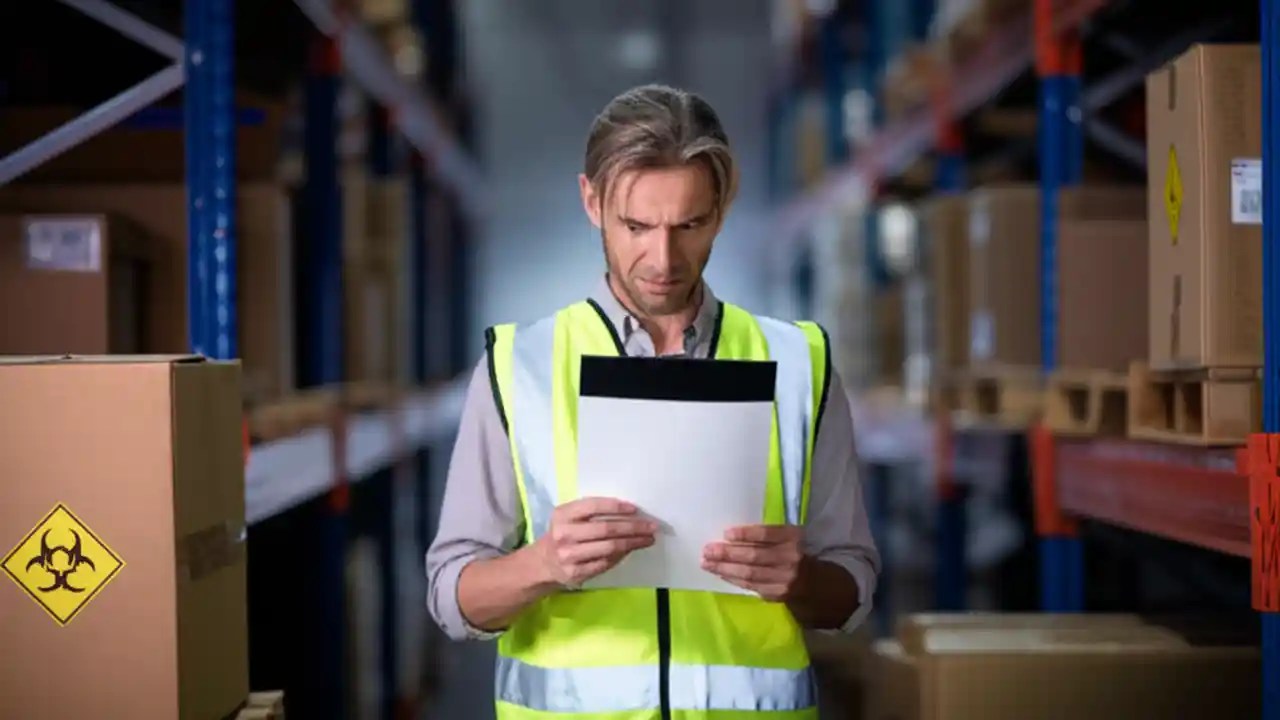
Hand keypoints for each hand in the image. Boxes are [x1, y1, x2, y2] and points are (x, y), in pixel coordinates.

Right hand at [531, 497, 656, 589]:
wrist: (543, 564)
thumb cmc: (563, 535)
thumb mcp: (568, 518)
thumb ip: (590, 513)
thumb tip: (628, 513)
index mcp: (562, 515)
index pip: (593, 506)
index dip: (616, 507)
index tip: (635, 509)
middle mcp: (564, 534)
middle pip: (605, 529)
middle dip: (633, 527)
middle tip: (651, 526)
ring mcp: (570, 556)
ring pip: (609, 548)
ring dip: (633, 543)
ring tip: (648, 539)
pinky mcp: (577, 573)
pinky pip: (606, 563)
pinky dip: (622, 555)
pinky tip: (631, 550)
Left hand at [701, 525, 804, 601]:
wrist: (815, 581)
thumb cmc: (795, 552)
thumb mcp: (788, 537)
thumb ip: (767, 535)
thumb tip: (731, 536)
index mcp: (793, 538)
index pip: (766, 534)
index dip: (745, 534)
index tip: (726, 533)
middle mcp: (790, 559)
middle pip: (754, 556)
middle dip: (727, 554)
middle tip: (707, 550)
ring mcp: (784, 579)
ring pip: (750, 574)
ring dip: (725, 568)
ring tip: (707, 563)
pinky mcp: (777, 594)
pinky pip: (751, 586)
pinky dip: (733, 579)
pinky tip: (721, 573)